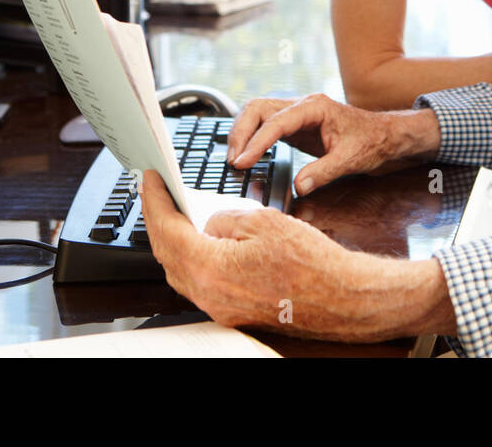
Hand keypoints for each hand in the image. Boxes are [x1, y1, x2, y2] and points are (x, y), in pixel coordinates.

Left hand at [138, 169, 454, 340]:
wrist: (342, 299)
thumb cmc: (312, 263)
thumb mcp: (265, 222)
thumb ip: (226, 218)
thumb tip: (211, 221)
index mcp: (210, 269)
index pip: (167, 230)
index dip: (154, 201)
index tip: (149, 179)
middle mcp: (208, 294)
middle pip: (166, 253)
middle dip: (158, 220)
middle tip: (156, 192)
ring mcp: (220, 307)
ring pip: (181, 271)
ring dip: (174, 240)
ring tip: (176, 212)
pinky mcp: (233, 311)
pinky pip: (199, 282)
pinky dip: (193, 257)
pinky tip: (202, 241)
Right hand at [227, 94, 439, 194]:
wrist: (384, 136)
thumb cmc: (371, 142)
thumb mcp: (350, 159)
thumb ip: (323, 172)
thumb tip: (298, 187)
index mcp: (314, 107)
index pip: (276, 121)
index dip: (257, 142)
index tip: (243, 162)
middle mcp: (302, 105)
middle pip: (258, 108)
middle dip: (241, 132)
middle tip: (233, 161)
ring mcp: (296, 113)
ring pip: (257, 113)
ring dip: (242, 133)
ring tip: (235, 160)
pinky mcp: (294, 125)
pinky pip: (264, 125)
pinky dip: (251, 137)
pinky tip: (246, 155)